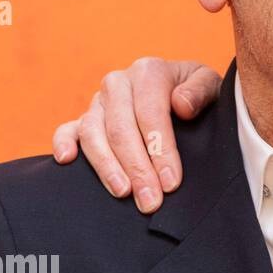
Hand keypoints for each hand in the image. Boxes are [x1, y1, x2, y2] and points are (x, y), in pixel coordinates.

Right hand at [52, 59, 221, 213]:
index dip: (160, 149)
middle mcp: (118, 83)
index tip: (171, 182)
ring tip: (123, 192)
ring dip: (106, 166)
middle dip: (137, 167)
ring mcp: (98, 101)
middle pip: (121, 128)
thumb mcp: (210, 85)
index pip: (150, 113)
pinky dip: (63, 143)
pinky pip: (67, 129)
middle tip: (150, 200)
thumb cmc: (197, 93)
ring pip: (93, 133)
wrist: (181, 90)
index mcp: (148, 71)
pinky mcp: (84, 118)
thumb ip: (200, 90)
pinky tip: (67, 161)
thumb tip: (180, 105)